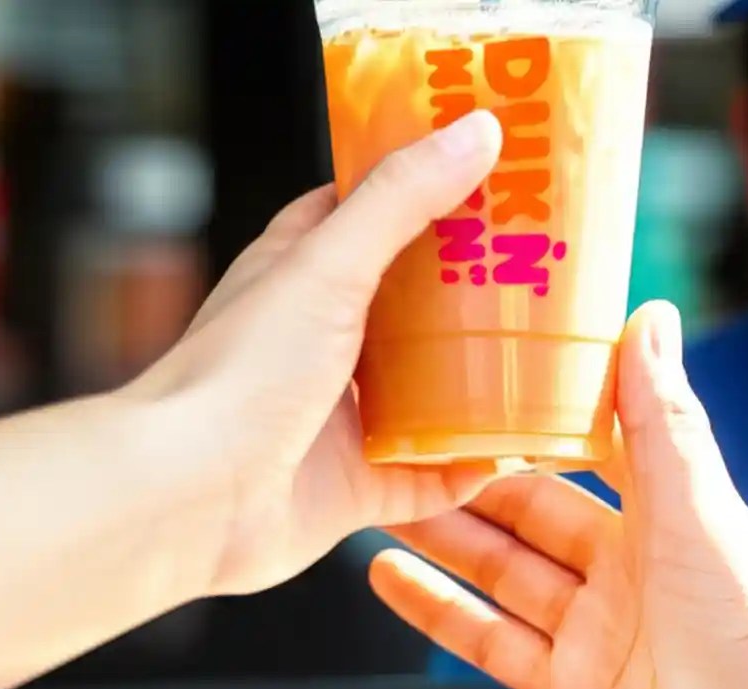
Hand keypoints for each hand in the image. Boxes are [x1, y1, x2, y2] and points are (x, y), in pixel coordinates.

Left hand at [120, 110, 504, 595]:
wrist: (192, 500)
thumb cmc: (239, 373)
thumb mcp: (328, 265)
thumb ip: (401, 199)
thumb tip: (476, 130)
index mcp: (304, 272)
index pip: (371, 210)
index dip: (429, 186)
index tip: (496, 171)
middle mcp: (325, 338)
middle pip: (417, 302)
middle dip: (477, 289)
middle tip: (549, 266)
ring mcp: (345, 412)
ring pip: (433, 387)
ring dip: (484, 377)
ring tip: (554, 353)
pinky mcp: (361, 481)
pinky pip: (435, 472)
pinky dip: (475, 464)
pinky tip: (522, 449)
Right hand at [371, 302, 747, 688]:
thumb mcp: (701, 514)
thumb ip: (665, 422)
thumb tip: (653, 320)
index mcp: (666, 516)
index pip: (591, 446)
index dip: (539, 413)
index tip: (487, 378)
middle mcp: (629, 570)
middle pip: (530, 511)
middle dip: (470, 477)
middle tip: (411, 441)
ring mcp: (598, 630)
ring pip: (502, 571)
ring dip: (442, 536)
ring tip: (384, 498)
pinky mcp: (573, 685)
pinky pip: (491, 642)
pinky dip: (438, 611)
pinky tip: (393, 579)